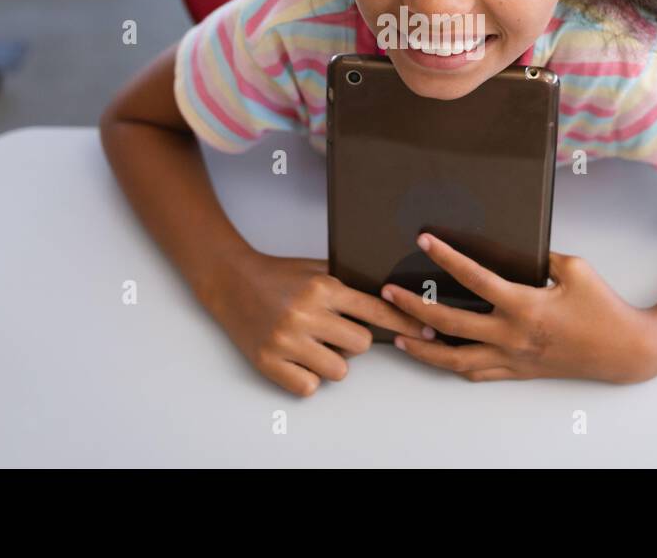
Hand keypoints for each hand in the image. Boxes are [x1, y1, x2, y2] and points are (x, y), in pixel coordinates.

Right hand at [208, 252, 427, 396]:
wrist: (230, 281)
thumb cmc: (278, 275)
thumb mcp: (316, 269)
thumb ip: (348, 286)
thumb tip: (391, 302)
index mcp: (322, 288)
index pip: (376, 310)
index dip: (404, 322)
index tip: (426, 332)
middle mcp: (306, 314)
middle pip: (361, 345)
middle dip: (353, 341)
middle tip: (334, 331)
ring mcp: (286, 341)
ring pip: (339, 371)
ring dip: (332, 362)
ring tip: (314, 345)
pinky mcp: (268, 362)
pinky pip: (309, 387)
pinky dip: (308, 378)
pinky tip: (297, 358)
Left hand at [381, 233, 656, 383]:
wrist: (625, 350)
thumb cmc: (602, 307)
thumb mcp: (574, 268)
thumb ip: (539, 257)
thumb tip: (512, 245)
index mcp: (525, 306)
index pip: (474, 279)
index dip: (446, 257)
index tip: (425, 240)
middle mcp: (512, 336)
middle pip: (449, 324)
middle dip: (414, 307)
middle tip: (389, 292)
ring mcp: (513, 358)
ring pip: (454, 360)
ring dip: (422, 349)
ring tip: (398, 335)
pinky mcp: (518, 372)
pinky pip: (476, 373)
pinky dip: (452, 365)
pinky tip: (436, 356)